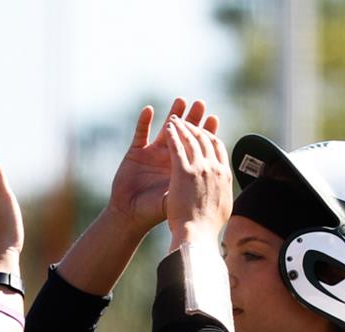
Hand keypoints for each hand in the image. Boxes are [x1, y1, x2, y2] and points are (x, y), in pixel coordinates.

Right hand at [107, 98, 216, 234]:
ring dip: (173, 115)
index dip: (205, 132)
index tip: (214, 118)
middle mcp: (169, 157)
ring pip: (165, 129)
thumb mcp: (176, 199)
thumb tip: (211, 181)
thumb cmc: (154, 211)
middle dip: (193, 118)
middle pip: (185, 133)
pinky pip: (140, 134)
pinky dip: (143, 122)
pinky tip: (149, 110)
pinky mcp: (136, 153)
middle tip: (201, 104)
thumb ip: (191, 188)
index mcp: (183, 167)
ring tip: (181, 101)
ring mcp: (152, 153)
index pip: (197, 146)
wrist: (130, 216)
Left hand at [162, 111, 234, 246]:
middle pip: (205, 139)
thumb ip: (222, 194)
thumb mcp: (223, 207)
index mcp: (224, 175)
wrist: (197, 236)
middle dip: (196, 127)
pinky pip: (177, 146)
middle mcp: (214, 168)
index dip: (210, 136)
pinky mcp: (183, 171)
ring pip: (191, 140)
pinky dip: (173, 135)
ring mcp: (199, 168)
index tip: (202, 131)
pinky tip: (167, 128)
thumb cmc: (207, 228)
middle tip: (186, 120)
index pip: (219, 148)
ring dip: (183, 126)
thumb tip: (226, 193)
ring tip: (175, 119)